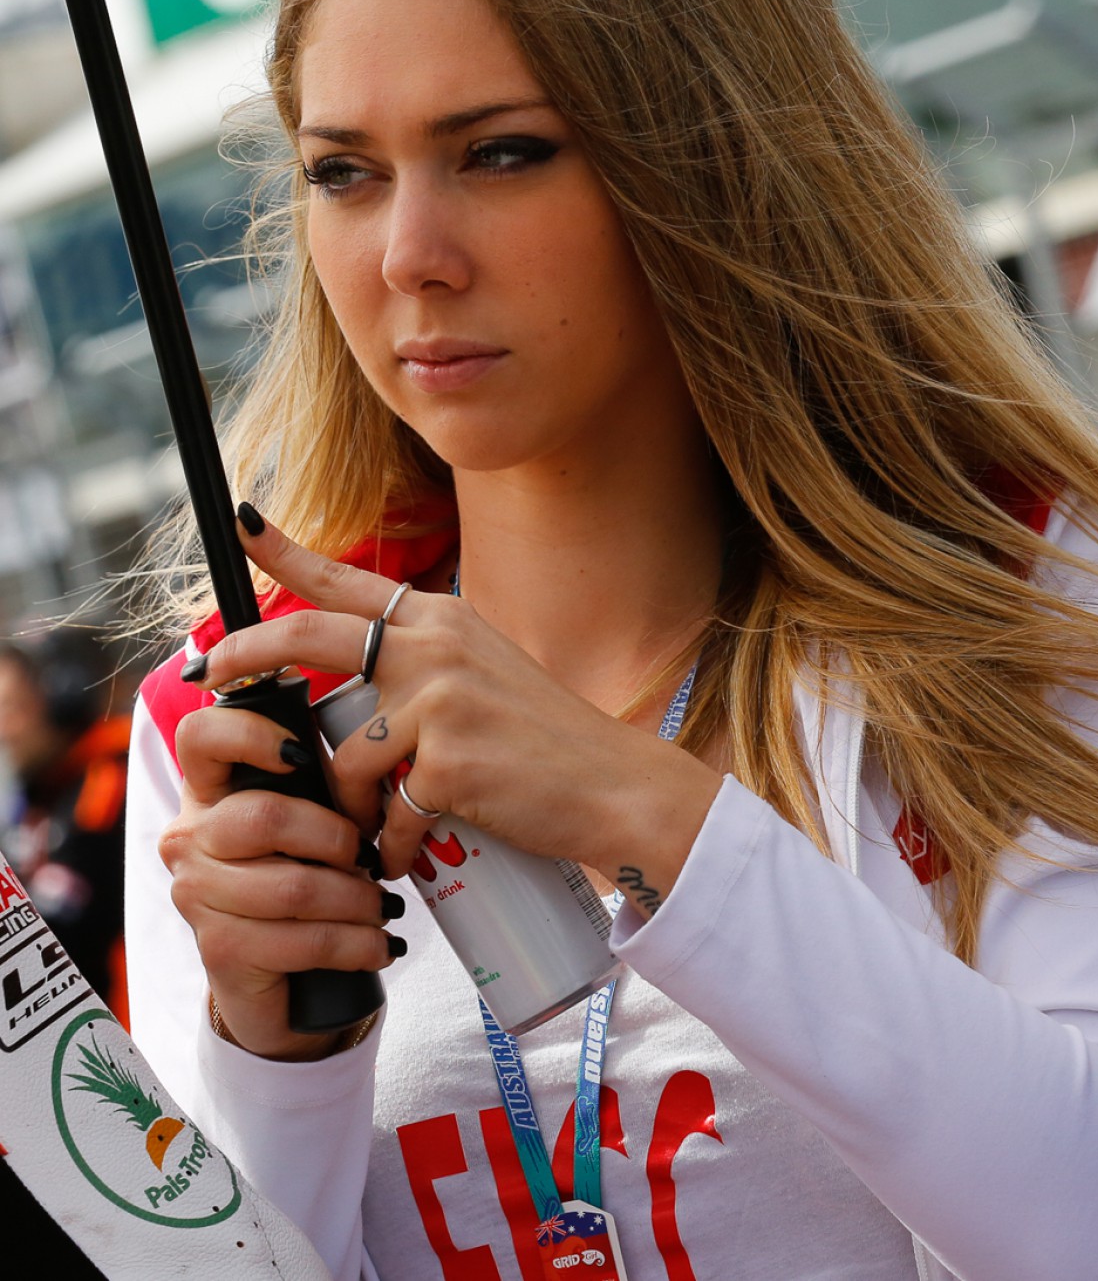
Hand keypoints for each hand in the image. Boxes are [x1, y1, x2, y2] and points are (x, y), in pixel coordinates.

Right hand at [160, 700, 399, 1059]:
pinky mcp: (221, 949)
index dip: (249, 733)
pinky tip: (382, 944)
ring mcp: (196, 895)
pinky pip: (305, 941)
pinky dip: (358, 944)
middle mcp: (189, 839)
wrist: (264, 980)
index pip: (201, 738)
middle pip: (266, 817)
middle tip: (373, 858)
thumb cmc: (292, 878)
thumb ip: (317, 783)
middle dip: (338, 839)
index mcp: (206, 792)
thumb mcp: (300, 821)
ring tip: (386, 907)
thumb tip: (369, 761)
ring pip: (294, 888)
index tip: (301, 752)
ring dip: (359, 901)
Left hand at [185, 514, 722, 909]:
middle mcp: (435, 646)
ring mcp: (440, 700)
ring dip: (345, 806)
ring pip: (343, 754)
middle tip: (206, 673)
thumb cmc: (543, 740)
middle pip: (312, 636)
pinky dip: (389, 845)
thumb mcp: (482, 673)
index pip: (348, 578)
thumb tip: (348, 691)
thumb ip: (420, 666)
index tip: (240, 522)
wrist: (611, 786)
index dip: (286, 550)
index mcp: (441, 619)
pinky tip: (408, 855)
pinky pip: (386, 814)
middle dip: (246, 652)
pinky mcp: (447, 761)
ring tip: (368, 832)